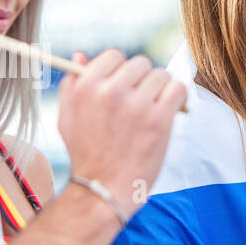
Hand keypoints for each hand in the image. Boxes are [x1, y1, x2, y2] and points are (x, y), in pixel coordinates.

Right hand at [57, 48, 185, 221]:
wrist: (103, 190)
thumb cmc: (86, 154)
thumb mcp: (67, 117)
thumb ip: (73, 84)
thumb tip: (81, 54)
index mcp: (86, 86)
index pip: (115, 56)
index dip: (122, 71)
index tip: (125, 87)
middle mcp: (111, 91)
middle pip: (141, 64)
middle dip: (143, 80)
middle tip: (140, 101)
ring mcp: (137, 105)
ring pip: (161, 75)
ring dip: (161, 90)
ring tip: (153, 109)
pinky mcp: (159, 119)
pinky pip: (178, 89)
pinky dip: (178, 97)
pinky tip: (170, 109)